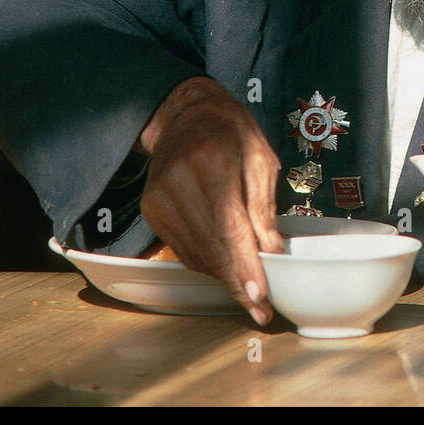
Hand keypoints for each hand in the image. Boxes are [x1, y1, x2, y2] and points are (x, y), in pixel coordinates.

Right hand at [138, 76, 285, 324]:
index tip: (258, 296)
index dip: (244, 265)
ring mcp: (159, 199)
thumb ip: (263, 206)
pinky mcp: (151, 210)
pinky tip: (226, 264)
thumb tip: (272, 252)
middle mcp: (178, 182)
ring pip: (196, 254)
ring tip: (248, 289)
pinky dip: (207, 262)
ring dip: (224, 276)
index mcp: (211, 162)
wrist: (183, 115)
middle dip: (238, 282)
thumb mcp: (259, 157)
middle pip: (211, 247)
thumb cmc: (229, 131)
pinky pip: (183, 249)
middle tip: (260, 308)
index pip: (229, 226)